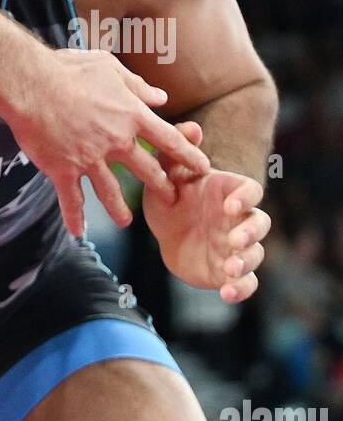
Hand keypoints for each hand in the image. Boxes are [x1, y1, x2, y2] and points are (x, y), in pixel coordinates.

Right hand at [7, 49, 210, 238]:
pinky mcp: (64, 170)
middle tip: (170, 198)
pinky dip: (74, 216)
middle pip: (147, 170)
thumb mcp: (109, 67)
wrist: (31, 84)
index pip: (169, 140)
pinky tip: (78, 231)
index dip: (189, 155)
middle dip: (162, 186)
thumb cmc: (69, 69)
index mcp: (131, 115)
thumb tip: (161, 98)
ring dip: (119, 210)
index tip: (202, 167)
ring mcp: (90, 159)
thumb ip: (137, 85)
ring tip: (126, 222)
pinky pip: (72, 199)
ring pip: (111, 192)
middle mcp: (116, 142)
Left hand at [143, 122, 268, 301]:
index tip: (229, 206)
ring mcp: (235, 247)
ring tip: (230, 268)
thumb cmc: (169, 197)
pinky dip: (242, 289)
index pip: (251, 191)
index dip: (246, 198)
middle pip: (260, 224)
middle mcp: (237, 220)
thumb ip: (178, 151)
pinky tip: (228, 293)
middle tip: (234, 239)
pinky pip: (246, 282)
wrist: (161, 233)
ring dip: (247, 262)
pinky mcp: (229, 271)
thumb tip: (193, 127)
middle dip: (251, 232)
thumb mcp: (166, 175)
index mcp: (227, 193)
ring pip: (256, 254)